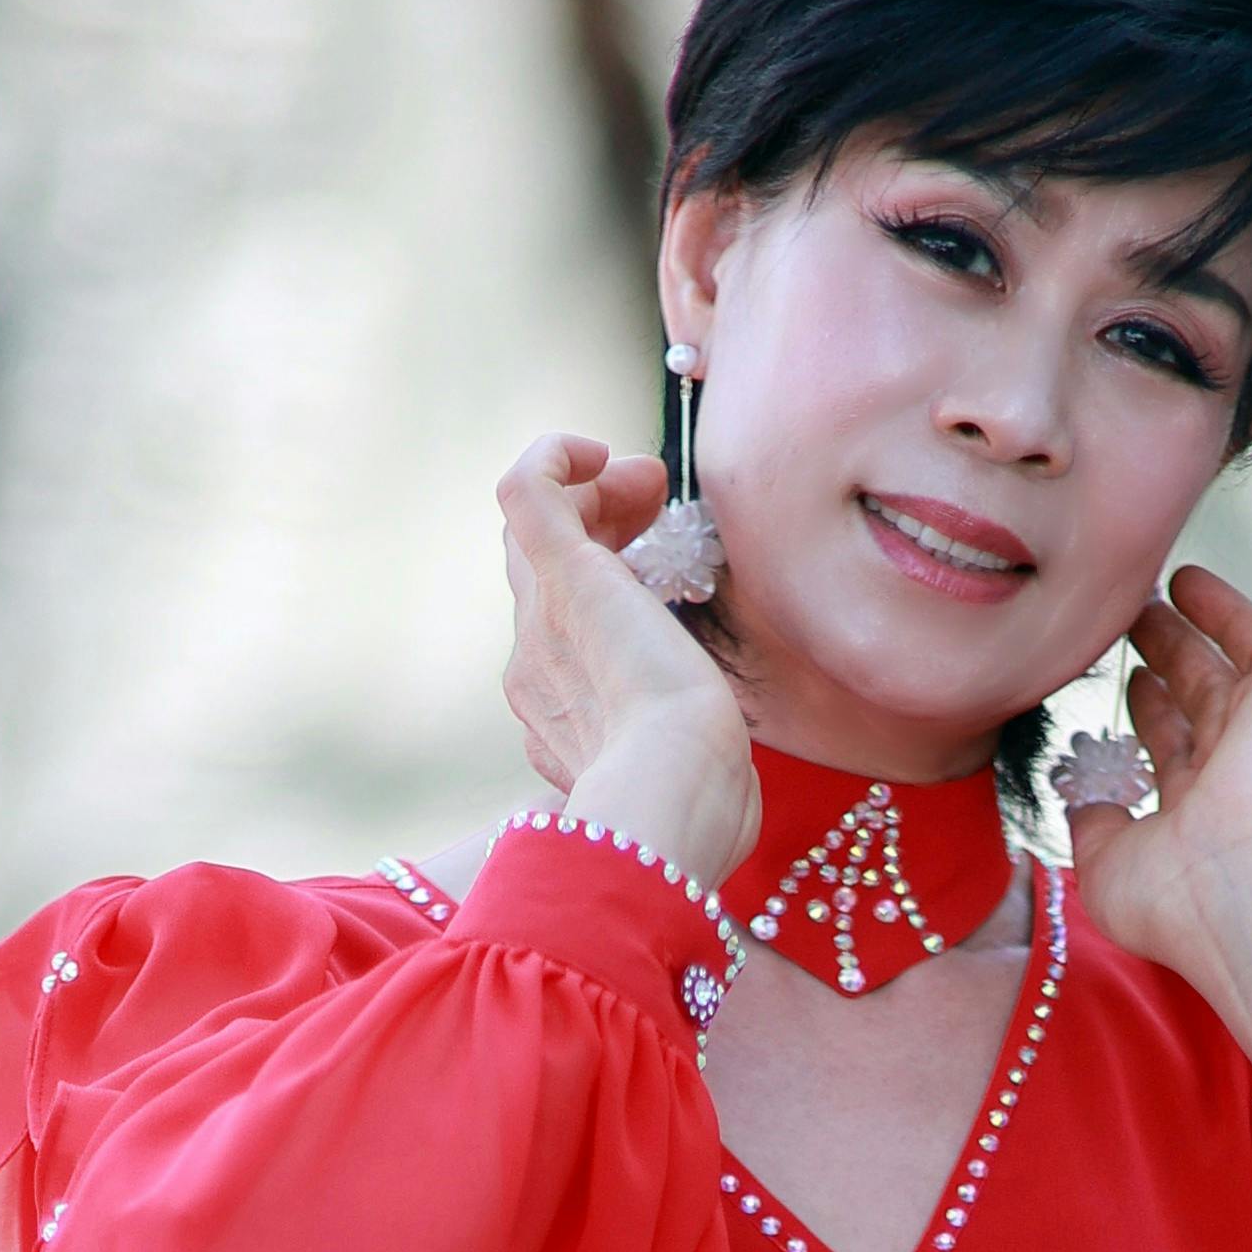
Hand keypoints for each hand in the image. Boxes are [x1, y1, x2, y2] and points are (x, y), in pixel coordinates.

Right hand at [497, 430, 758, 894]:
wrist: (675, 791)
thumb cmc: (698, 800)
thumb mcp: (691, 777)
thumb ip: (694, 764)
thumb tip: (726, 774)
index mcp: (561, 715)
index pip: (558, 626)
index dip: (605, 583)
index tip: (663, 577)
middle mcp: (535, 669)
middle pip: (538, 571)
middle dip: (595, 525)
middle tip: (655, 505)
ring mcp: (541, 623)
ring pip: (532, 531)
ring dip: (590, 490)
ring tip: (648, 481)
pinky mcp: (563, 577)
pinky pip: (525, 490)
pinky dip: (554, 454)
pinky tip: (599, 451)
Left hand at [1065, 549, 1251, 1068]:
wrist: (1236, 891)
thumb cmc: (1174, 897)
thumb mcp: (1104, 866)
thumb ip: (1092, 825)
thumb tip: (1086, 799)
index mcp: (1197, 801)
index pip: (1175, 739)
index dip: (1151, 704)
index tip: (1128, 675)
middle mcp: (1237, 760)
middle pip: (1203, 686)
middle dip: (1171, 647)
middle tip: (1137, 612)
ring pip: (1250, 651)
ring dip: (1217, 612)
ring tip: (1180, 578)